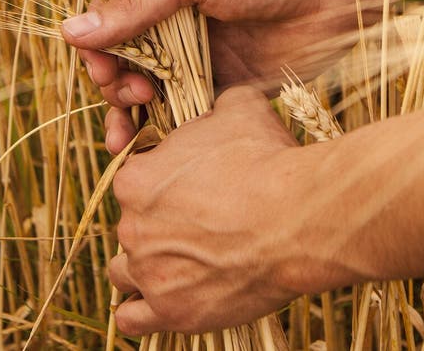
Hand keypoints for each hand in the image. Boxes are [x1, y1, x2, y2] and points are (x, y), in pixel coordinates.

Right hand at [62, 0, 356, 151]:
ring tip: (130, 137)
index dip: (100, 52)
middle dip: (116, 88)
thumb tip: (71, 31)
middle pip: (128, 68)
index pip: (113, 27)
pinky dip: (171, 136)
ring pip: (155, 99)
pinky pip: (192, 119)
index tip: (102, 69)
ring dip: (134, 119)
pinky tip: (157, 152)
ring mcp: (206, 62)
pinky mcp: (233, 91)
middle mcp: (180, 30)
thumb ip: (136, 6)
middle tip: (133, 95)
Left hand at [109, 85, 305, 334]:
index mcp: (136, 179)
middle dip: (158, 222)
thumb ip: (216, 105)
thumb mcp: (240, 109)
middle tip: (199, 221)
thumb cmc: (266, 159)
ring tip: (180, 261)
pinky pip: (132, 320)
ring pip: (125, 272)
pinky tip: (167, 297)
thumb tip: (219, 103)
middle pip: (132, 225)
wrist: (298, 218)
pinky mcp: (172, 312)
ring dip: (145, 266)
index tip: (189, 185)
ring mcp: (150, 273)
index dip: (162, 180)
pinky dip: (143, 310)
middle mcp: (132, 227)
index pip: (133, 180)